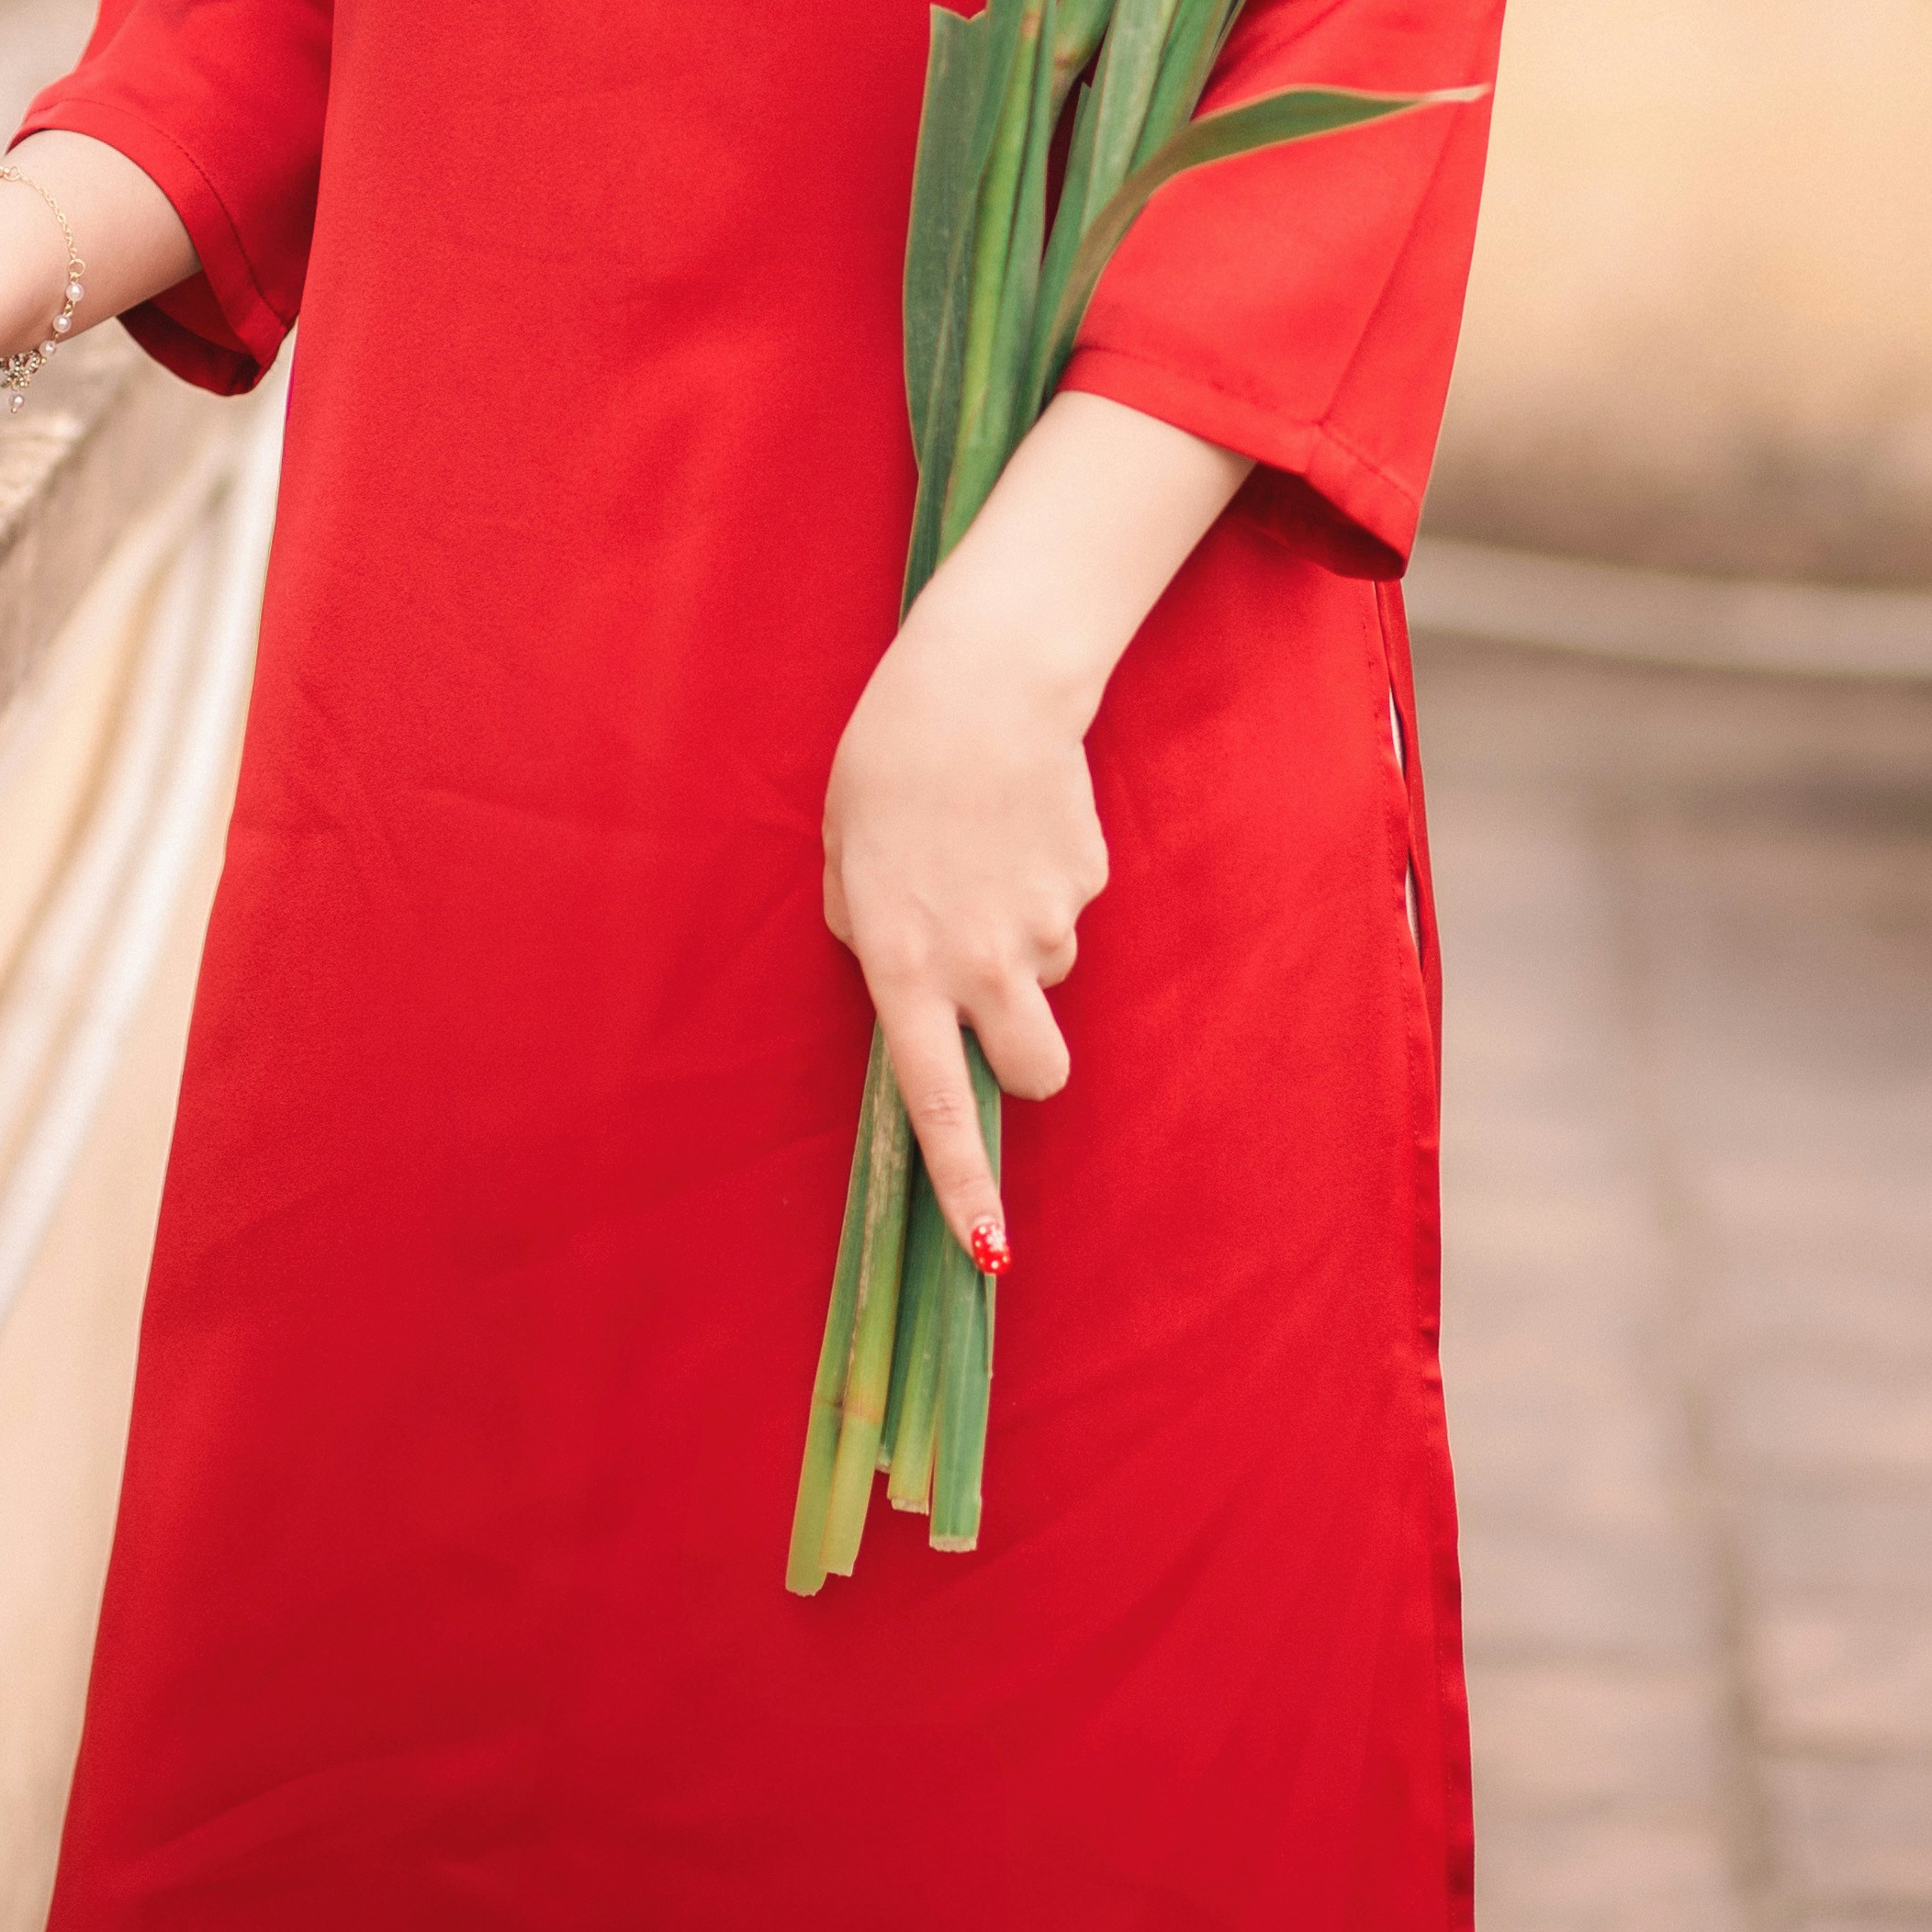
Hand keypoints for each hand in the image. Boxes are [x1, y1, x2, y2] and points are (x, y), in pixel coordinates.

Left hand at [819, 393, 1248, 1262]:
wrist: (981, 680)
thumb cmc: (890, 762)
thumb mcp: (843, 855)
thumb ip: (864, 934)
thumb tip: (894, 978)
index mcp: (903, 963)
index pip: (938, 1101)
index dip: (963, 1182)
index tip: (990, 1251)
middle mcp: (978, 960)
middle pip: (1038, 1072)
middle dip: (1029, 1061)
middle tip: (1002, 1004)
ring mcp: (1043, 922)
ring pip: (1049, 974)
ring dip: (1025, 939)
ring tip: (984, 852)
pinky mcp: (1087, 879)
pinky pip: (1069, 905)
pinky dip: (1047, 877)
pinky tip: (1017, 815)